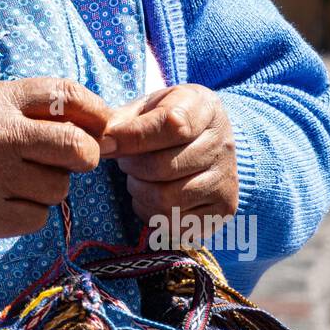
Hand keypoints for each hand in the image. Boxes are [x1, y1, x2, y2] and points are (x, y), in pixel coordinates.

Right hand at [0, 76, 111, 262]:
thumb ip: (20, 111)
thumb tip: (88, 127)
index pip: (65, 94)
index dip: (95, 112)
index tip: (101, 126)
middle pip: (78, 148)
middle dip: (83, 158)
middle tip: (64, 163)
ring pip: (59, 188)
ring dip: (46, 189)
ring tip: (10, 183)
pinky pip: (36, 218)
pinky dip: (26, 215)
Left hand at [99, 83, 238, 231]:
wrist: (205, 141)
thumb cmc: (167, 120)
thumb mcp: (146, 107)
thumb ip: (123, 121)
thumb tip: (103, 144)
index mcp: (205, 108)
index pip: (172, 125)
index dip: (132, 137)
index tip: (107, 143)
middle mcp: (224, 143)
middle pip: (164, 167)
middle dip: (132, 167)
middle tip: (126, 161)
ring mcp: (226, 179)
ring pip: (166, 199)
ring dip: (140, 191)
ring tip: (140, 178)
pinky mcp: (223, 209)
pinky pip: (174, 222)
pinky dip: (151, 212)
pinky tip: (153, 195)